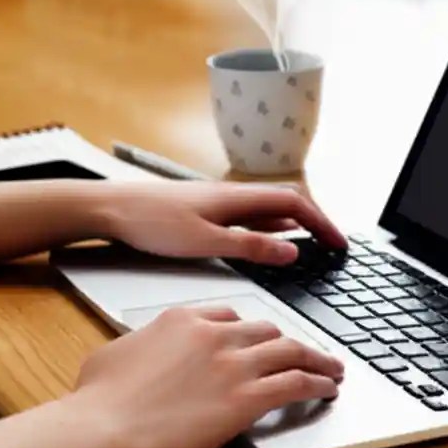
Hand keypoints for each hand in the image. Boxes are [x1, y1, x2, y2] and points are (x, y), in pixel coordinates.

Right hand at [71, 305, 343, 447]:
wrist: (106, 428)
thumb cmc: (99, 399)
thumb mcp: (115, 353)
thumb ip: (144, 345)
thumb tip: (146, 352)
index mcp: (183, 318)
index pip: (230, 316)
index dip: (248, 331)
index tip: (258, 341)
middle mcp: (215, 335)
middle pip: (266, 331)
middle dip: (287, 343)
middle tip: (302, 353)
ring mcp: (234, 364)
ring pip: (293, 352)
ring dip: (318, 360)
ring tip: (333, 368)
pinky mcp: (247, 398)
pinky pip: (297, 383)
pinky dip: (318, 384)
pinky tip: (327, 389)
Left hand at [98, 181, 346, 264]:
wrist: (109, 208)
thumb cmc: (149, 223)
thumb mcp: (205, 242)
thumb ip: (250, 247)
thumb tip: (291, 252)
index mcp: (237, 198)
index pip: (295, 204)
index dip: (322, 224)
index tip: (338, 244)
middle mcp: (232, 195)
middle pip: (288, 201)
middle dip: (315, 221)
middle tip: (332, 244)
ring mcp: (220, 202)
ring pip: (269, 208)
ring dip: (295, 223)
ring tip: (312, 243)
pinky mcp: (206, 210)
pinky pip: (251, 215)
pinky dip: (271, 226)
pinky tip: (270, 238)